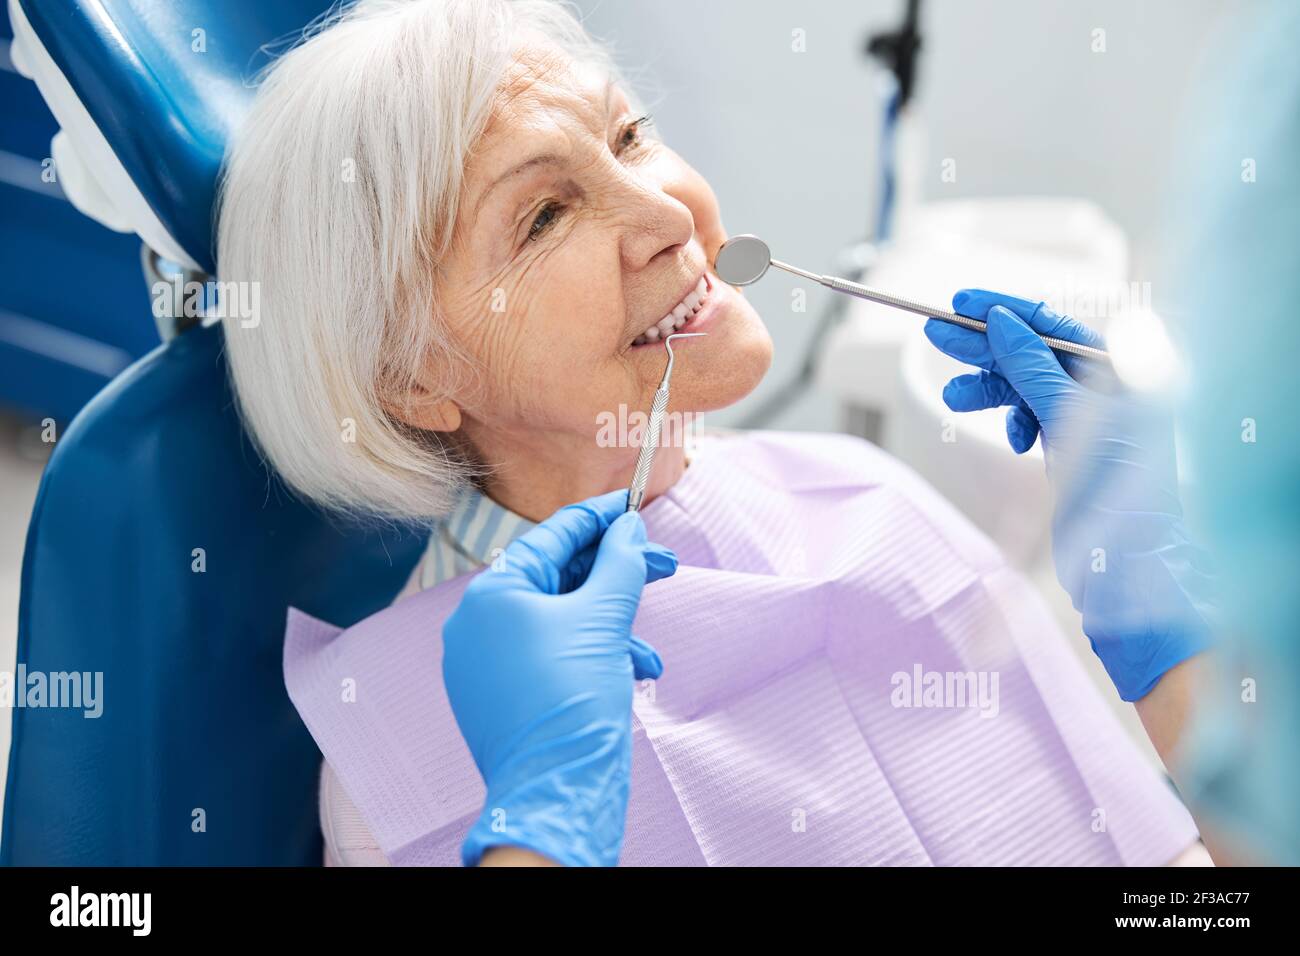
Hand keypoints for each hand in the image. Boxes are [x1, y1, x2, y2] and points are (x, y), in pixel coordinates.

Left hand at [442, 490, 676, 865]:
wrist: (555, 791)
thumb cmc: (571, 700)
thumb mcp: (604, 619)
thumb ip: (620, 564)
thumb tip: (629, 529)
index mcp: (492, 593)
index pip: (553, 536)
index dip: (601, 517)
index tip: (634, 503)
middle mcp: (479, 623)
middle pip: (559, 578)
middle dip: (617, 576)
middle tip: (665, 566)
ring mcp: (487, 662)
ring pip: (562, 622)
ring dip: (613, 625)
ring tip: (648, 648)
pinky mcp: (503, 695)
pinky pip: (554, 656)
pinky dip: (594, 657)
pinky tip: (632, 674)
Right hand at [924, 290, 1214, 700]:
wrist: (1130, 565)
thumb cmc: (1115, 492)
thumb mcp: (1069, 418)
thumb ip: (1033, 367)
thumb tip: (1003, 323)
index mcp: (1122, 371)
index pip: (1054, 325)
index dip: (1005, 310)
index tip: (962, 302)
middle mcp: (1110, 388)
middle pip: (1035, 351)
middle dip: (985, 347)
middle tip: (937, 335)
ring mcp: (1093, 418)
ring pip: (1028, 385)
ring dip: (990, 389)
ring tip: (953, 398)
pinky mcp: (1078, 446)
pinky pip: (1034, 416)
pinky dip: (1014, 422)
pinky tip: (1011, 441)